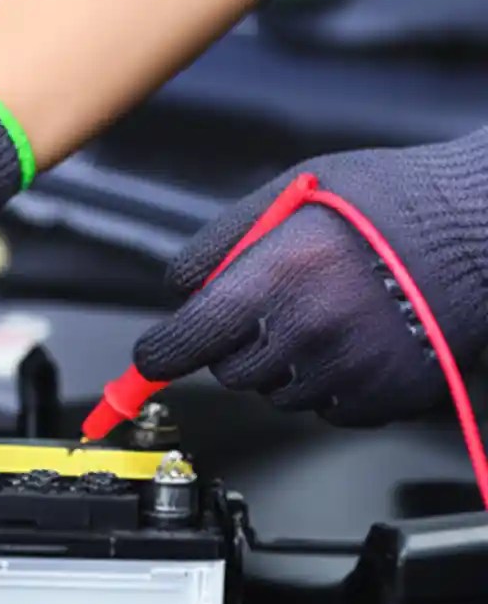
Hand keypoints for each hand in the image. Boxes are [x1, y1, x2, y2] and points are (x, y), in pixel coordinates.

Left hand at [133, 130, 487, 425]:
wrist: (481, 225)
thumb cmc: (390, 201)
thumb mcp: (292, 194)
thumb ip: (223, 244)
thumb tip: (180, 289)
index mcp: (277, 275)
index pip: (186, 340)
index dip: (158, 354)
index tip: (149, 360)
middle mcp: (310, 330)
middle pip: (231, 372)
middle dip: (237, 345)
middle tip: (277, 306)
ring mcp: (350, 371)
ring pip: (278, 394)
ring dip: (286, 366)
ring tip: (330, 315)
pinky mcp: (384, 399)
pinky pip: (328, 409)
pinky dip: (331, 384)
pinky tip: (358, 339)